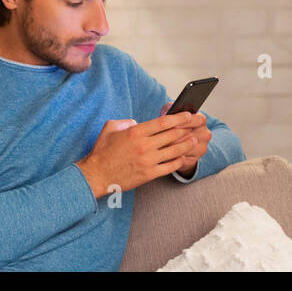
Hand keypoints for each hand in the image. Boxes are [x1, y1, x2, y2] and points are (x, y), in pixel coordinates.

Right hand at [76, 112, 197, 197]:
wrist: (97, 175)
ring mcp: (148, 160)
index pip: (164, 122)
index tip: (187, 115)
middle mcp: (144, 145)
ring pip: (176, 150)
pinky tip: (183, 157)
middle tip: (194, 126)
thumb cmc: (102, 153)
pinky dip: (180, 160)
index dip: (179, 117)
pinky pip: (171, 166)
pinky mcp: (150, 174)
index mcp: (135, 132)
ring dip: (187, 144)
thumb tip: (135, 122)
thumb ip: (124, 122)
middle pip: (173, 134)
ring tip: (194, 140)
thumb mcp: (109, 129)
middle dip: (187, 129)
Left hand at [160, 102, 211, 178]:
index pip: (197, 120)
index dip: (184, 122)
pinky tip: (162, 156)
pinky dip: (171, 158)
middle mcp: (204, 134)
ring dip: (171, 148)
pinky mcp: (194, 160)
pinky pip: (182, 160)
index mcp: (201, 121)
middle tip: (159, 138)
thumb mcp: (172, 116)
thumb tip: (168, 109)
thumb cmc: (172, 127)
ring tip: (159, 147)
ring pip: (185, 149)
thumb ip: (171, 110)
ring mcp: (201, 148)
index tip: (172, 124)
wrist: (177, 144)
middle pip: (189, 135)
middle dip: (173, 137)